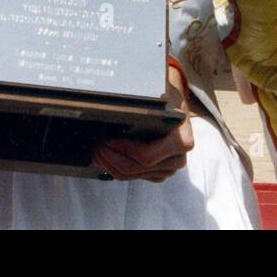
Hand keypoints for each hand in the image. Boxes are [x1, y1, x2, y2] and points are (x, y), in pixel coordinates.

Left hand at [92, 63, 194, 181]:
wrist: (177, 104)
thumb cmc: (166, 99)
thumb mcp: (159, 99)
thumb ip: (144, 106)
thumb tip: (116, 106)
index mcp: (181, 141)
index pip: (146, 156)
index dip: (122, 149)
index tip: (107, 138)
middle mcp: (177, 159)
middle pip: (135, 168)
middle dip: (110, 157)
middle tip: (96, 143)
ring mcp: (168, 169)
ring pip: (131, 175)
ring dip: (109, 163)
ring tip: (97, 148)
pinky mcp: (159, 173)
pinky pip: (133, 177)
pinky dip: (115, 167)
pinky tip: (104, 156)